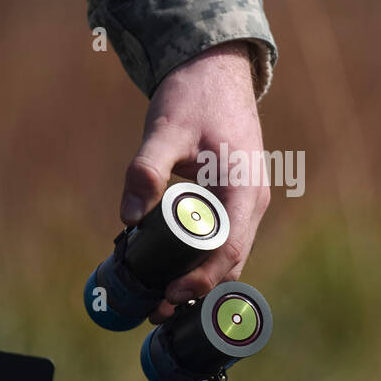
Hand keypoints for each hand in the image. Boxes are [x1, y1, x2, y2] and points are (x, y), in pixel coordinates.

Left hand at [120, 41, 269, 322]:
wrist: (215, 68)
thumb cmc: (194, 96)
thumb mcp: (165, 129)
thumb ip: (146, 170)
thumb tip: (127, 216)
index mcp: (244, 189)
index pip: (229, 248)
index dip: (200, 278)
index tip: (170, 295)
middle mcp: (252, 201)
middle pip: (231, 260)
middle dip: (197, 290)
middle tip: (158, 312)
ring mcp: (247, 202)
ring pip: (229, 253)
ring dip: (200, 279)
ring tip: (162, 303)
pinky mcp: (235, 200)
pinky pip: (224, 239)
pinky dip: (202, 260)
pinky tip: (174, 272)